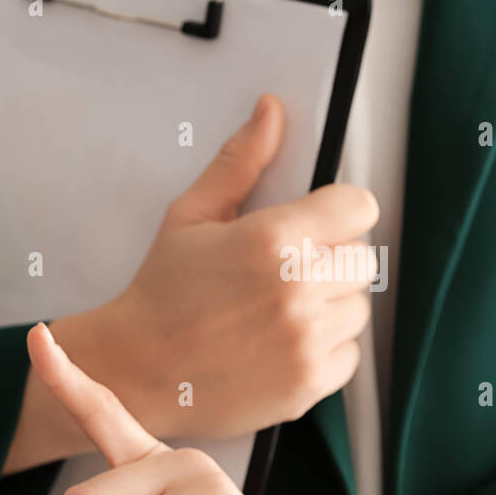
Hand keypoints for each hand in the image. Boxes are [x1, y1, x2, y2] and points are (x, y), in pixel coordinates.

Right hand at [7, 95, 378, 471]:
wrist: (132, 371)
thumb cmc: (159, 295)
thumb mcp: (190, 219)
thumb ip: (240, 164)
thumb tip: (272, 111)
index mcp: (273, 239)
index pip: (359, 207)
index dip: (335, 215)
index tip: (310, 230)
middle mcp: (297, 289)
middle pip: (363, 259)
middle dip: (329, 263)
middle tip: (280, 278)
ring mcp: (306, 340)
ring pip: (357, 309)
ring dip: (328, 309)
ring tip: (274, 315)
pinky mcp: (309, 383)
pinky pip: (348, 355)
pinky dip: (321, 352)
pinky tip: (277, 347)